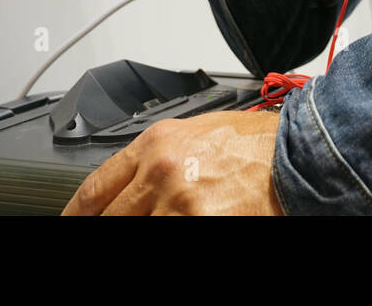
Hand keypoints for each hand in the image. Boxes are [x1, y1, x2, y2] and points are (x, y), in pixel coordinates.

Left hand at [61, 109, 284, 215]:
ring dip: (142, 231)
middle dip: (106, 228)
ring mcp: (178, 205)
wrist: (299, 155)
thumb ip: (158, 158)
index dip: (75, 215)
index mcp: (155, 143)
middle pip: (110, 219)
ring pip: (135, 232)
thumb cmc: (258, 144)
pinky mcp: (200, 225)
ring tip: (165, 220)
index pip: (94, 189)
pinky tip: (186, 223)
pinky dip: (168, 232)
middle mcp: (160, 172)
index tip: (72, 223)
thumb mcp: (197, 133)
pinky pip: (168, 238)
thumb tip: (130, 187)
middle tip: (106, 230)